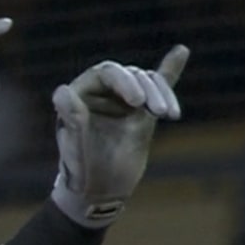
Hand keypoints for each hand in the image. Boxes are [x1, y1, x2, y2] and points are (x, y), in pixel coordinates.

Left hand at [50, 45, 188, 227]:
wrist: (98, 193)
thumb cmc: (80, 172)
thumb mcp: (76, 150)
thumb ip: (73, 121)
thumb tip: (63, 90)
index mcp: (80, 94)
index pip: (105, 73)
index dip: (123, 81)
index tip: (137, 102)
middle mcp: (101, 92)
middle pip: (130, 75)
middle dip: (149, 90)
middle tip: (159, 113)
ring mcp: (122, 100)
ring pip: (148, 82)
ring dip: (163, 94)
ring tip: (171, 115)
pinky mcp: (141, 112)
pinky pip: (157, 86)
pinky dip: (170, 70)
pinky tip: (181, 52)